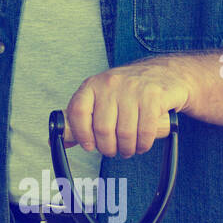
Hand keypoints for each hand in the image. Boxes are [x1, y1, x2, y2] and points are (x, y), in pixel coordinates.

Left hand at [64, 57, 190, 157]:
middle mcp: (110, 84)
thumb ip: (82, 117)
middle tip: (112, 151)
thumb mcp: (102, 96)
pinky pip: (145, 130)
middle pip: (103, 127)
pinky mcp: (154, 96)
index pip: (78, 110)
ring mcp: (133, 89)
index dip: (81, 134)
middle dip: (107, 148)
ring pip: (125, 132)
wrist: (166, 71)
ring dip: (126, 149)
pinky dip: (143, 145)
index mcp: (93, 84)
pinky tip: (142, 145)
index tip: (89, 146)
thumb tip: (56, 141)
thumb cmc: (129, 90)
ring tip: (127, 150)